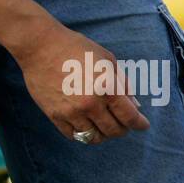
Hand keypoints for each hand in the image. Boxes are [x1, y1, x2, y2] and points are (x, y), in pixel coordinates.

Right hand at [9, 21, 149, 141]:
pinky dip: (83, 134)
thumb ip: (123, 84)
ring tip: (104, 125)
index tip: (143, 125)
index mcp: (107, 88)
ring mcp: (71, 112)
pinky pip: (74, 135)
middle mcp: (91, 103)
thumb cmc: (76, 48)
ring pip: (94, 137)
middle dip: (123, 129)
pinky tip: (87, 125)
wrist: (40, 45)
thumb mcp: (108, 60)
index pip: (130, 117)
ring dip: (103, 134)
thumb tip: (134, 106)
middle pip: (114, 131)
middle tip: (123, 123)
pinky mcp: (54, 115)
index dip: (140, 124)